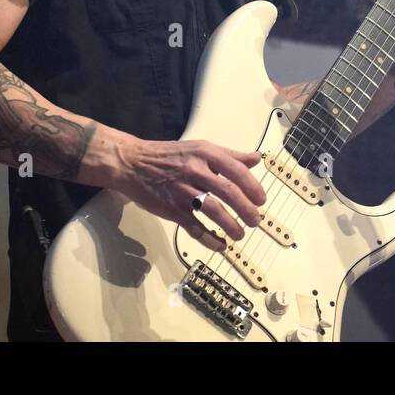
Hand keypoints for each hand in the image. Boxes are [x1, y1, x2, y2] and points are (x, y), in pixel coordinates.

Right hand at [109, 137, 266, 246]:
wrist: (133, 163)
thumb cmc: (169, 156)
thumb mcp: (200, 148)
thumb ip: (229, 155)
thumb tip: (256, 159)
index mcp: (205, 153)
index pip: (236, 170)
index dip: (252, 187)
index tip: (261, 200)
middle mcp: (195, 171)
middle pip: (228, 192)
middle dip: (246, 210)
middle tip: (256, 220)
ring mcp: (182, 191)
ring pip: (213, 211)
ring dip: (231, 225)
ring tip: (240, 234)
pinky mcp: (172, 209)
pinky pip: (194, 227)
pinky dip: (209, 239)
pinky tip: (220, 245)